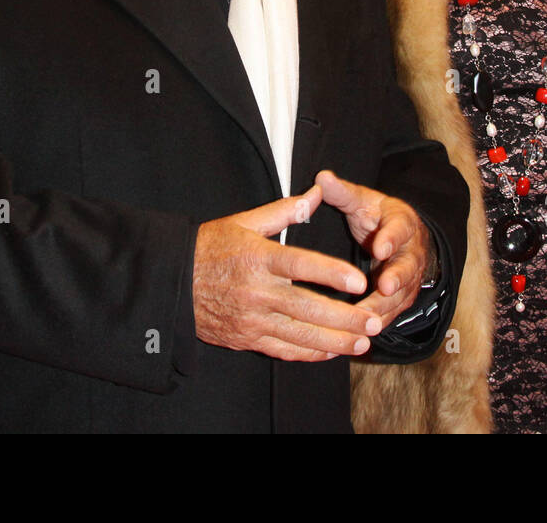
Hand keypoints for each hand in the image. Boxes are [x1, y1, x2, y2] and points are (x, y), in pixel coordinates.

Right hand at [193, 185, 381, 361]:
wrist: (172, 282)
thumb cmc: (211, 247)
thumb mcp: (244, 222)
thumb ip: (284, 211)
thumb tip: (317, 193)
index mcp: (259, 258)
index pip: (301, 266)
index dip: (331, 274)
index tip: (358, 282)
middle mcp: (257, 291)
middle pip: (307, 307)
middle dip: (344, 317)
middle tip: (375, 320)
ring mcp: (252, 319)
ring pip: (300, 334)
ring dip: (335, 340)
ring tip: (363, 340)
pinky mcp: (247, 338)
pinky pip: (283, 350)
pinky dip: (310, 353)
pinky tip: (332, 351)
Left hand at [314, 169, 432, 331]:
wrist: (401, 238)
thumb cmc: (376, 217)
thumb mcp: (362, 201)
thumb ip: (343, 193)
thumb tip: (322, 177)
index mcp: (403, 223)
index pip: (400, 229)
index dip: (391, 238)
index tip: (379, 247)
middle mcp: (411, 252)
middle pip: (408, 267)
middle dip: (397, 278)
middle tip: (384, 287)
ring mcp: (410, 277)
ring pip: (401, 295)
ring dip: (385, 308)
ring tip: (366, 320)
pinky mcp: (402, 298)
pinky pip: (392, 313)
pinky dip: (378, 324)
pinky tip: (359, 335)